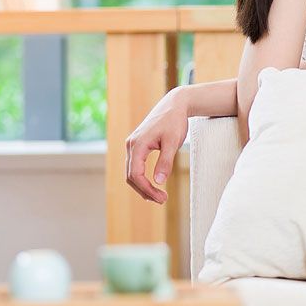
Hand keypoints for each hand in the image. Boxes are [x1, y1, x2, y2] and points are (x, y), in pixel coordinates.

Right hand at [124, 88, 188, 203]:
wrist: (175, 105)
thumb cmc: (174, 122)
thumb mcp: (172, 142)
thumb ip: (165, 162)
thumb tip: (159, 181)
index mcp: (137, 144)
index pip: (136, 175)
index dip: (147, 189)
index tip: (161, 198)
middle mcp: (131, 145)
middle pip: (131, 176)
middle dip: (145, 190)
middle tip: (162, 200)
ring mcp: (133, 144)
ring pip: (132, 172)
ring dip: (142, 186)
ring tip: (158, 196)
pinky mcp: (138, 144)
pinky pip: (135, 165)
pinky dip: (142, 178)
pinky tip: (153, 184)